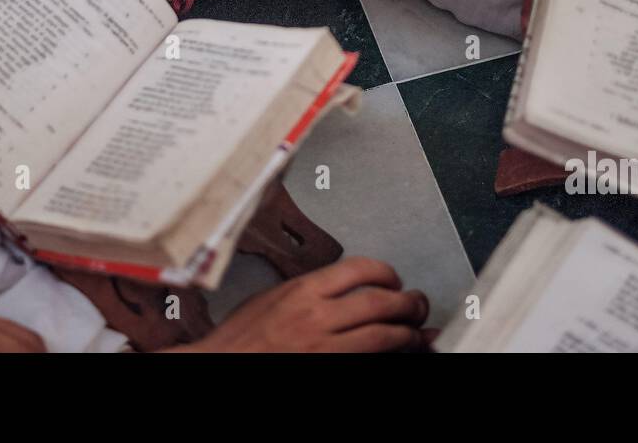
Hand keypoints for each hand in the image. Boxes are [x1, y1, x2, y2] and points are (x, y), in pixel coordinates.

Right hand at [170, 257, 431, 352]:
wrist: (220, 365)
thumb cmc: (238, 339)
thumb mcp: (271, 298)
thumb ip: (307, 290)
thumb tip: (339, 287)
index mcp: (303, 291)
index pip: (361, 270)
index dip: (387, 273)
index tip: (392, 279)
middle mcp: (317, 317)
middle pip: (381, 302)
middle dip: (408, 302)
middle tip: (417, 304)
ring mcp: (324, 348)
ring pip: (383, 336)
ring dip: (407, 334)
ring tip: (414, 333)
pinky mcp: (328, 368)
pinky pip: (368, 359)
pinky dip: (387, 355)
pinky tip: (395, 353)